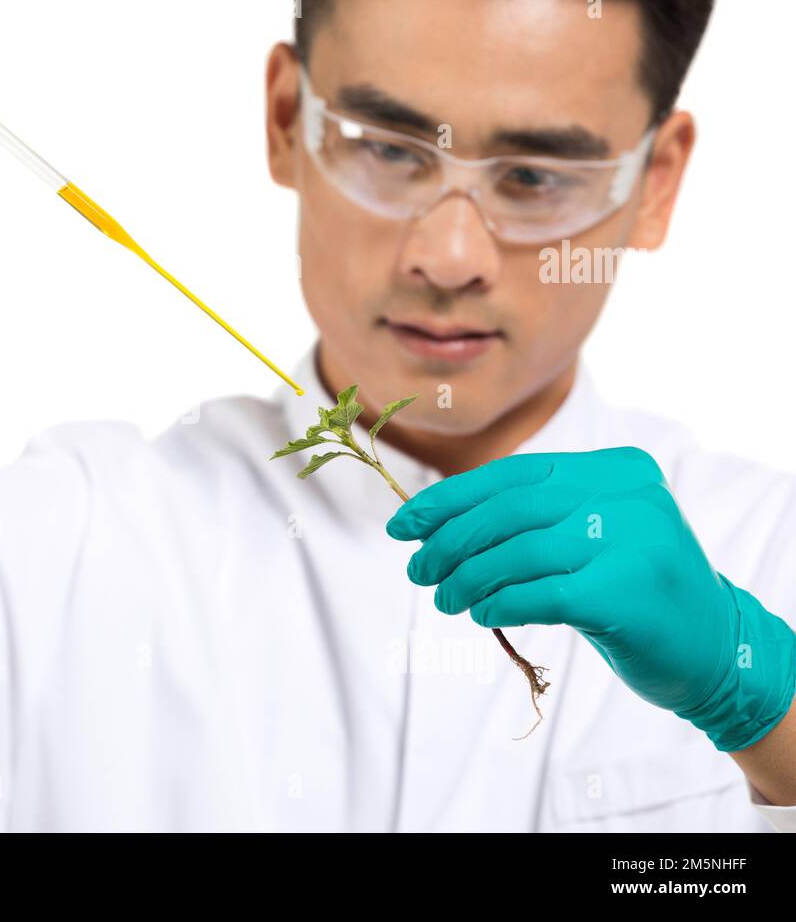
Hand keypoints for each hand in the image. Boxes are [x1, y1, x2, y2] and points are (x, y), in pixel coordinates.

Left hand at [385, 446, 794, 751]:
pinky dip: (501, 605)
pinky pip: (539, 595)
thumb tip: (428, 523)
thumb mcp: (588, 537)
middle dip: (449, 543)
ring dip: (467, 580)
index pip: (511, 476)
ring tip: (447, 599)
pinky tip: (484, 615)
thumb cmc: (632, 589)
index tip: (404, 525)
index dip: (449, 500)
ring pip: (518, 554)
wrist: (715, 649)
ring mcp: (632, 541)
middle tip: (418, 572)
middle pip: (508, 512)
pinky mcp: (626, 593)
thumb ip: (525, 521)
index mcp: (615, 469)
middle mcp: (628, 495)